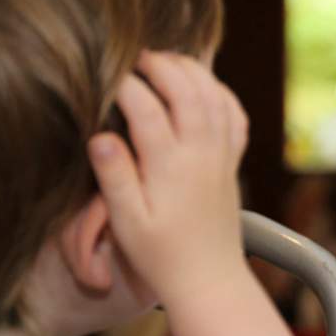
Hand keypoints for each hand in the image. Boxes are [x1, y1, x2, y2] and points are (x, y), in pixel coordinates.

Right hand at [88, 51, 250, 306]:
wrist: (209, 278)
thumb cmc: (161, 255)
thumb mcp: (128, 222)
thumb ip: (115, 177)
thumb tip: (100, 136)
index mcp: (172, 167)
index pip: (148, 111)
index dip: (125, 86)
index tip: (104, 75)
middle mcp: (202, 155)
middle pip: (188, 92)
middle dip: (161, 66)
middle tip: (135, 56)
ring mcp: (222, 156)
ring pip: (215, 97)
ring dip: (192, 71)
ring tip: (165, 60)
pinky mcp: (232, 162)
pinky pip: (235, 115)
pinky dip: (220, 91)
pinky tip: (202, 84)